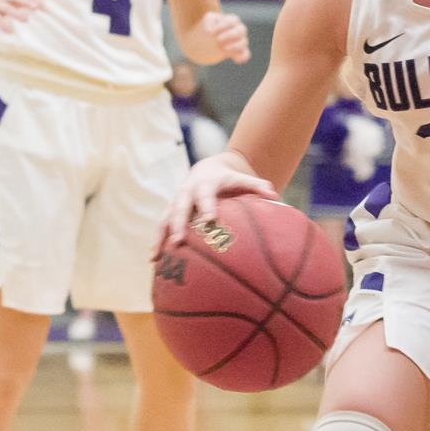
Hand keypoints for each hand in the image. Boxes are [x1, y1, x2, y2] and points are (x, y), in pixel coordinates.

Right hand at [153, 153, 279, 255]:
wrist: (205, 169)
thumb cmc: (229, 180)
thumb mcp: (243, 179)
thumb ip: (258, 187)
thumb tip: (275, 196)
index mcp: (205, 184)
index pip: (205, 196)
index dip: (206, 207)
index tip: (209, 220)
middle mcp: (186, 192)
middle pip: (180, 208)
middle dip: (178, 225)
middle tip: (178, 241)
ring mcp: (175, 202)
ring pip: (164, 219)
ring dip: (160, 237)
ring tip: (156, 257)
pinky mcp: (169, 212)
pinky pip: (161, 227)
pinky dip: (157, 242)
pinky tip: (154, 261)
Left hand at [200, 11, 250, 63]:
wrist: (206, 41)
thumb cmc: (209, 28)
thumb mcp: (206, 20)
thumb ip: (209, 21)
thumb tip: (211, 31)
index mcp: (231, 20)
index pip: (233, 20)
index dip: (222, 26)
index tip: (211, 33)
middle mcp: (238, 30)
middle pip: (242, 30)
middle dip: (229, 36)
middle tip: (217, 40)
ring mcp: (240, 41)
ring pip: (244, 42)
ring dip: (233, 46)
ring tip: (222, 49)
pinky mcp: (239, 52)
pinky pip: (245, 55)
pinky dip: (241, 57)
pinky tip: (234, 59)